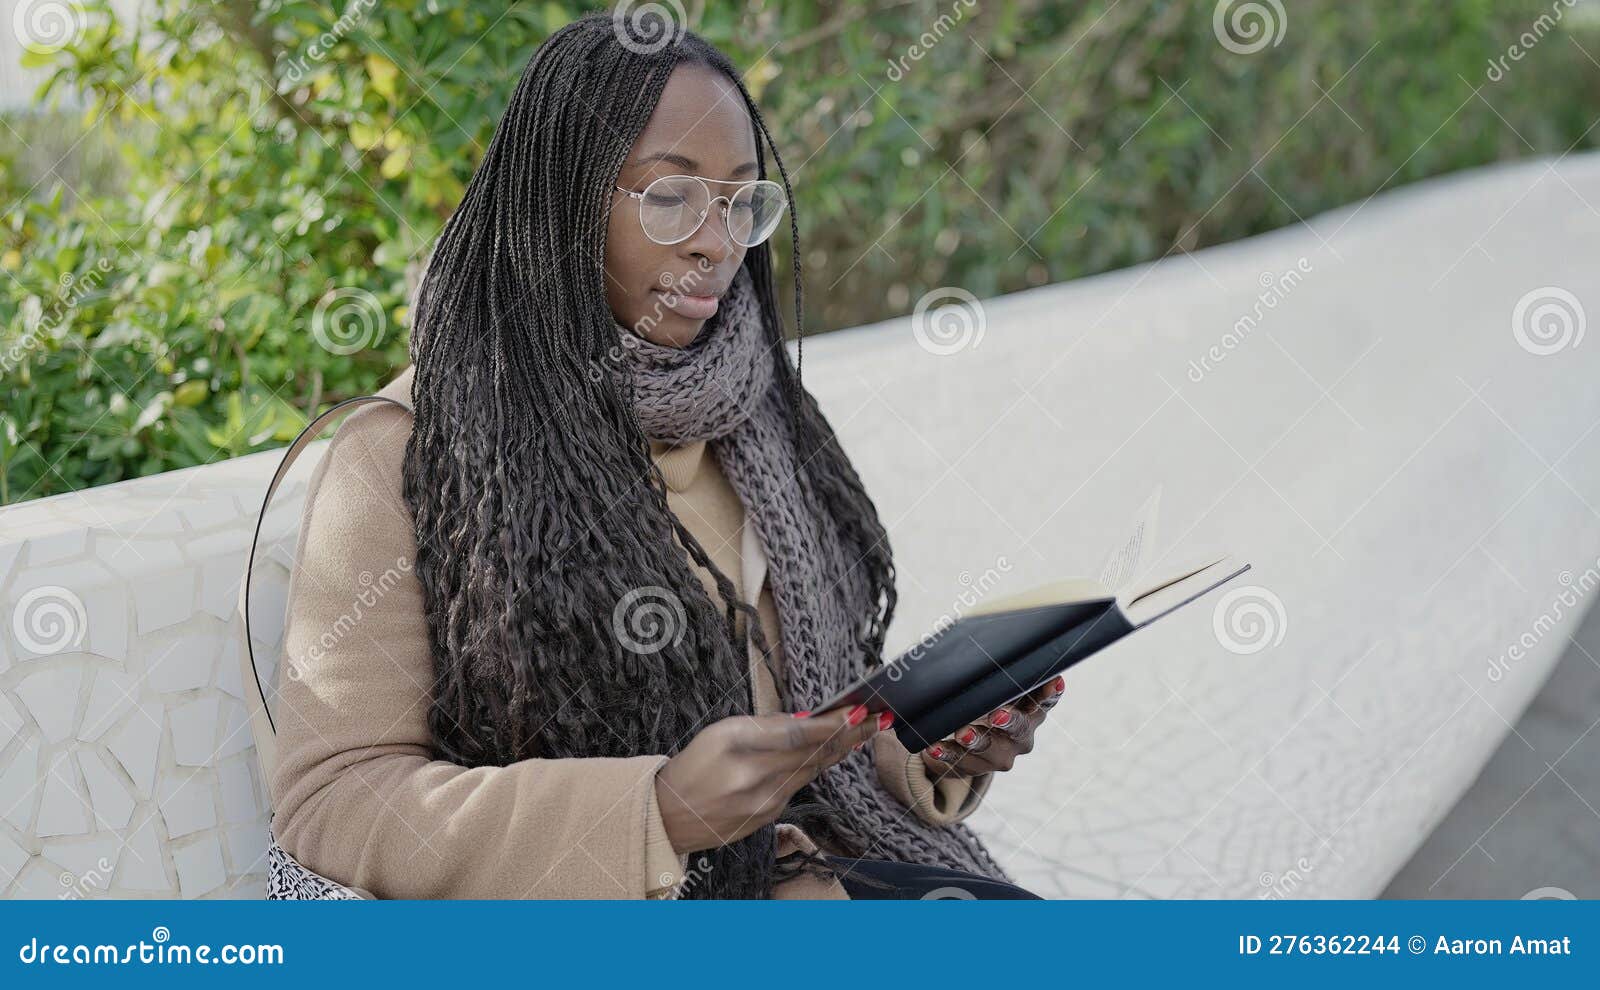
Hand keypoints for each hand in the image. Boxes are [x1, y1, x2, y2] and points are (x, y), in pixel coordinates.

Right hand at [654, 704, 893, 854]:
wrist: (669, 818)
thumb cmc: (693, 767)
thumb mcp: (721, 732)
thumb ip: (764, 725)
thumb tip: (806, 719)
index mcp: (743, 755)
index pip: (798, 736)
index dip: (832, 724)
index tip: (859, 710)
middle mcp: (759, 784)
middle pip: (814, 755)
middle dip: (851, 735)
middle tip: (880, 718)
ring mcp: (767, 806)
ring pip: (812, 772)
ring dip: (841, 750)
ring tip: (866, 730)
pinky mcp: (770, 819)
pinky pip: (799, 787)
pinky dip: (817, 767)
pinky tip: (833, 752)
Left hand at [920, 675, 1064, 778]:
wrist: (970, 746)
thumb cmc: (987, 705)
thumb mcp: (1000, 692)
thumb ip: (1001, 675)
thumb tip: (992, 643)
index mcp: (1031, 711)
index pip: (1045, 702)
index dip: (1051, 693)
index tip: (1054, 681)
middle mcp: (1021, 735)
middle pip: (1020, 728)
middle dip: (1009, 720)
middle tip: (997, 714)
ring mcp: (1001, 753)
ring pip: (989, 747)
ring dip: (976, 738)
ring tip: (962, 732)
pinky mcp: (975, 765)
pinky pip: (958, 759)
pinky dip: (946, 752)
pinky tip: (934, 747)